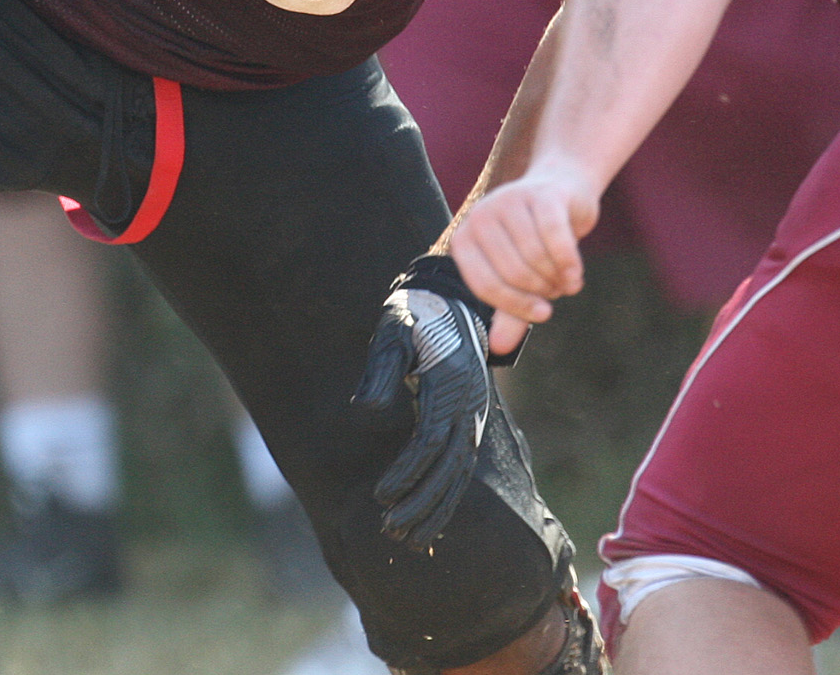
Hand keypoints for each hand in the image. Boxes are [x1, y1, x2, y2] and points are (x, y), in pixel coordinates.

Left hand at [354, 254, 499, 548]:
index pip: (429, 440)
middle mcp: (468, 404)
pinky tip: (430, 518)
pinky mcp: (470, 420)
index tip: (380, 496)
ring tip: (409, 539)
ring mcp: (473, 414)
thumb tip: (365, 411)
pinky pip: (462, 465)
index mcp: (450, 383)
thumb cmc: (413, 315)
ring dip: (436, 509)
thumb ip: (380, 369)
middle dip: (421, 503)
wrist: (450, 300)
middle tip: (391, 532)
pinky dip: (447, 494)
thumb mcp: (392, 331)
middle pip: (449, 466)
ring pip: (459, 472)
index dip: (406, 472)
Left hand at [451, 171, 598, 356]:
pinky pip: (555, 237)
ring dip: (556, 277)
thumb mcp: (519, 276)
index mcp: (465, 239)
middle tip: (556, 289)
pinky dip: (569, 262)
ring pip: (535, 256)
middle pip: (513, 272)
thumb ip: (508, 311)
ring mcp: (510, 201)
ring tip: (565, 278)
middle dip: (541, 289)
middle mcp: (481, 215)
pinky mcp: (541, 194)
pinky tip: (576, 274)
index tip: (541, 314)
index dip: (514, 305)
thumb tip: (498, 347)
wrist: (562, 190)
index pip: (484, 284)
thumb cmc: (534, 239)